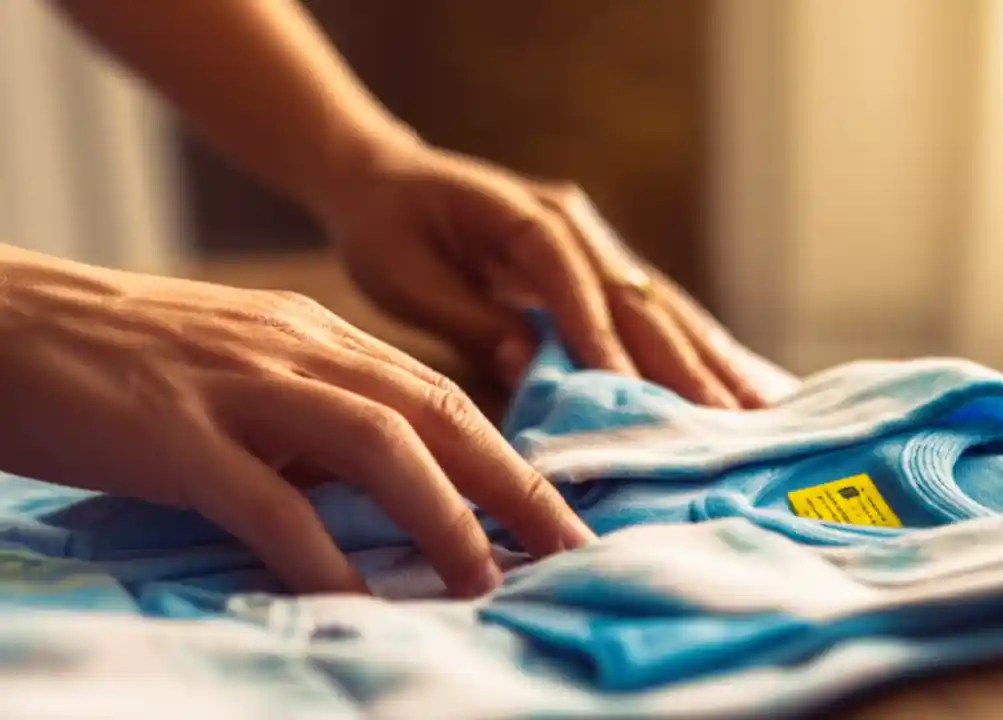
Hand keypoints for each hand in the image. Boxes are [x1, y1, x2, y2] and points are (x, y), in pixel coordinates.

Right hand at [0, 246, 592, 596]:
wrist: (7, 318)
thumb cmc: (126, 355)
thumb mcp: (243, 367)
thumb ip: (314, 415)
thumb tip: (384, 488)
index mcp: (317, 336)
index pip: (440, 396)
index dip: (510, 458)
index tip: (558, 515)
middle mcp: (296, 351)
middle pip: (434, 414)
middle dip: (511, 486)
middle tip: (568, 549)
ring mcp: (238, 388)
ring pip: (376, 445)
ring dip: (441, 516)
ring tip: (485, 579)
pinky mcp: (176, 434)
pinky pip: (267, 501)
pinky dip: (320, 556)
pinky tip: (356, 603)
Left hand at [317, 141, 769, 408]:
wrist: (387, 179)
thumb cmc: (387, 228)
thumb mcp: (405, 276)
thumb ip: (470, 318)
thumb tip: (534, 366)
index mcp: (523, 216)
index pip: (571, 279)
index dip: (601, 337)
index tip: (633, 393)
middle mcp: (575, 224)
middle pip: (638, 295)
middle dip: (686, 360)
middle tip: (733, 417)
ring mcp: (596, 242)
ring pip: (663, 304)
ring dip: (711, 357)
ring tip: (763, 406)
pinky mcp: (601, 266)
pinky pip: (656, 310)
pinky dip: (698, 348)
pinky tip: (740, 379)